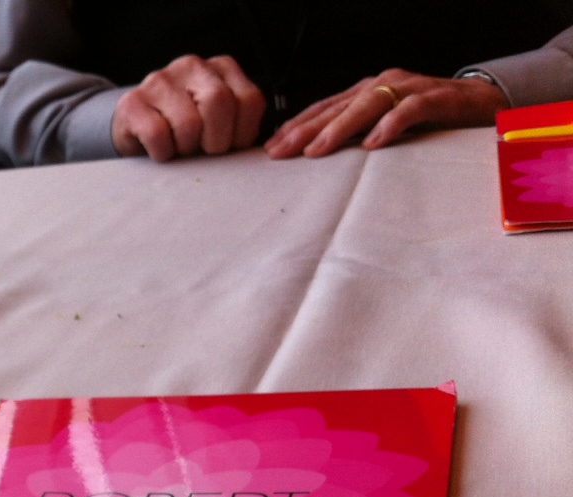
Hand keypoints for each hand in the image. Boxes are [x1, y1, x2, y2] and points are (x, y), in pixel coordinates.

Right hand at [112, 55, 265, 162]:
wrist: (136, 130)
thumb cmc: (185, 132)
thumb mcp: (219, 122)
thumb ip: (240, 124)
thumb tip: (263, 150)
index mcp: (221, 69)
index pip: (249, 100)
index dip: (242, 134)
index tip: (229, 146)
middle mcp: (192, 66)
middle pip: (220, 104)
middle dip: (216, 141)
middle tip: (204, 152)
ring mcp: (160, 80)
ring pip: (188, 123)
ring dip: (186, 149)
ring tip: (179, 148)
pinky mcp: (133, 102)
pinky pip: (158, 136)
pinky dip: (163, 153)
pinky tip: (160, 150)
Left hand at [264, 69, 508, 158]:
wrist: (481, 103)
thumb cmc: (426, 119)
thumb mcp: (382, 126)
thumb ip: (354, 134)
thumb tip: (313, 156)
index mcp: (366, 91)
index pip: (324, 108)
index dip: (296, 127)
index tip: (270, 149)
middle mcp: (383, 84)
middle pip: (337, 107)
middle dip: (306, 130)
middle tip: (281, 152)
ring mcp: (409, 89)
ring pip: (367, 105)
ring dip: (340, 128)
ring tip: (317, 150)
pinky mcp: (437, 98)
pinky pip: (410, 109)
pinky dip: (391, 124)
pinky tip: (373, 142)